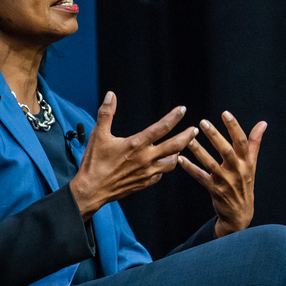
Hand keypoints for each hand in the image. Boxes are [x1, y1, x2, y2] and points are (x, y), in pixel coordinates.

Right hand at [70, 93, 198, 218]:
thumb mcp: (98, 135)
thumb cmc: (94, 163)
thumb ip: (106, 114)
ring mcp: (147, 172)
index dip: (174, 117)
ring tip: (181, 147)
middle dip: (187, 137)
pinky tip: (162, 164)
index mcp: (136, 144)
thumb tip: (111, 95)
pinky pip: (160, 175)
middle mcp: (145, 158)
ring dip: (178, 154)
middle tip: (194, 130)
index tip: (183, 110)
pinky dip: (164, 168)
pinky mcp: (144, 183)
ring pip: (171, 163)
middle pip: (174, 146)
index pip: (161, 128)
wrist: (91, 190)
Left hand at [178, 111, 266, 236]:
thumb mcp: (252, 163)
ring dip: (199, 151)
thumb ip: (255, 142)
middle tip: (203, 122)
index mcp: (247, 162)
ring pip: (211, 164)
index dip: (234, 127)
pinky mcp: (215, 190)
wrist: (240, 212)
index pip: (242, 141)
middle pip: (227, 151)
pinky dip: (191, 168)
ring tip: (189, 139)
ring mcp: (226, 181)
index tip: (225, 113)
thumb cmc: (244, 182)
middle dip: (215, 136)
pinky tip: (180, 159)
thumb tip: (263, 123)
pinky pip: (201, 178)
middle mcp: (238, 171)